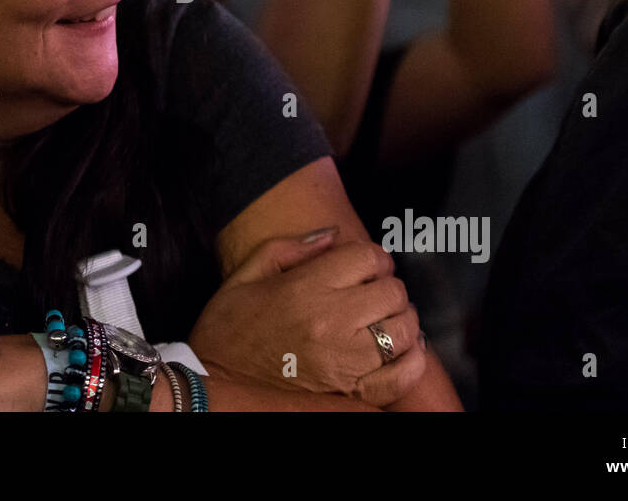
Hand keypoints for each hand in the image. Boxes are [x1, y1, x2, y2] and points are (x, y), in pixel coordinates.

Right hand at [188, 232, 427, 404]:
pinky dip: (411, 360)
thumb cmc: (227, 331)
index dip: (374, 257)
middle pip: (393, 291)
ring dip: (399, 320)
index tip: (366, 265)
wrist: (215, 387)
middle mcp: (332, 322)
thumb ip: (288, 247)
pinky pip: (403, 375)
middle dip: (387, 285)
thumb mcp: (244, 277)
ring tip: (383, 319)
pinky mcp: (353, 394)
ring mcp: (346, 361)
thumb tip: (332, 234)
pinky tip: (401, 349)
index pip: (369, 258)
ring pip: (404, 329)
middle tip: (372, 291)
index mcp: (306, 288)